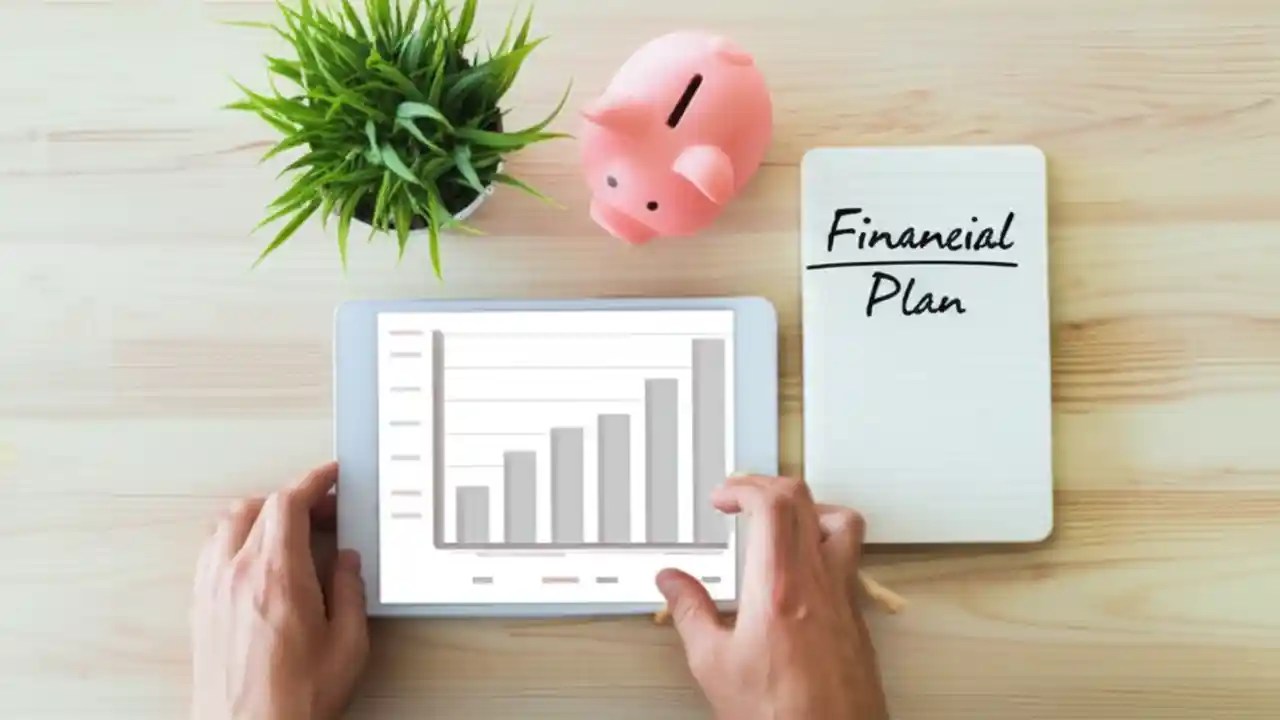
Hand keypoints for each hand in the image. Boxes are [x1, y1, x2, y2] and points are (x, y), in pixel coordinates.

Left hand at [191, 462, 369, 719]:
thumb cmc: (293, 699)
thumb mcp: (348, 644)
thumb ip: (349, 592)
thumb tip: (347, 563)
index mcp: (277, 574)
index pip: (289, 503)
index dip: (314, 480)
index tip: (331, 476)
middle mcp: (237, 573)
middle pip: (259, 506)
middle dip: (294, 498)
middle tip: (324, 509)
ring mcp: (212, 589)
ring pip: (229, 524)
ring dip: (261, 515)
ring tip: (291, 529)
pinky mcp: (201, 608)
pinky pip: (212, 551)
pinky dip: (237, 538)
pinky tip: (258, 557)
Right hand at [656, 475, 886, 719]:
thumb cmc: (782, 716)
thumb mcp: (714, 664)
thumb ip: (690, 612)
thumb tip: (672, 582)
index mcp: (777, 586)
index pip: (772, 504)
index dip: (744, 486)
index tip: (724, 497)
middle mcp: (818, 582)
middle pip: (804, 501)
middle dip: (767, 486)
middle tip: (743, 498)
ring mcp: (845, 597)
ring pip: (842, 523)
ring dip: (809, 508)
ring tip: (783, 521)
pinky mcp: (858, 617)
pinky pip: (849, 560)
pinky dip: (825, 546)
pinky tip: (803, 569)